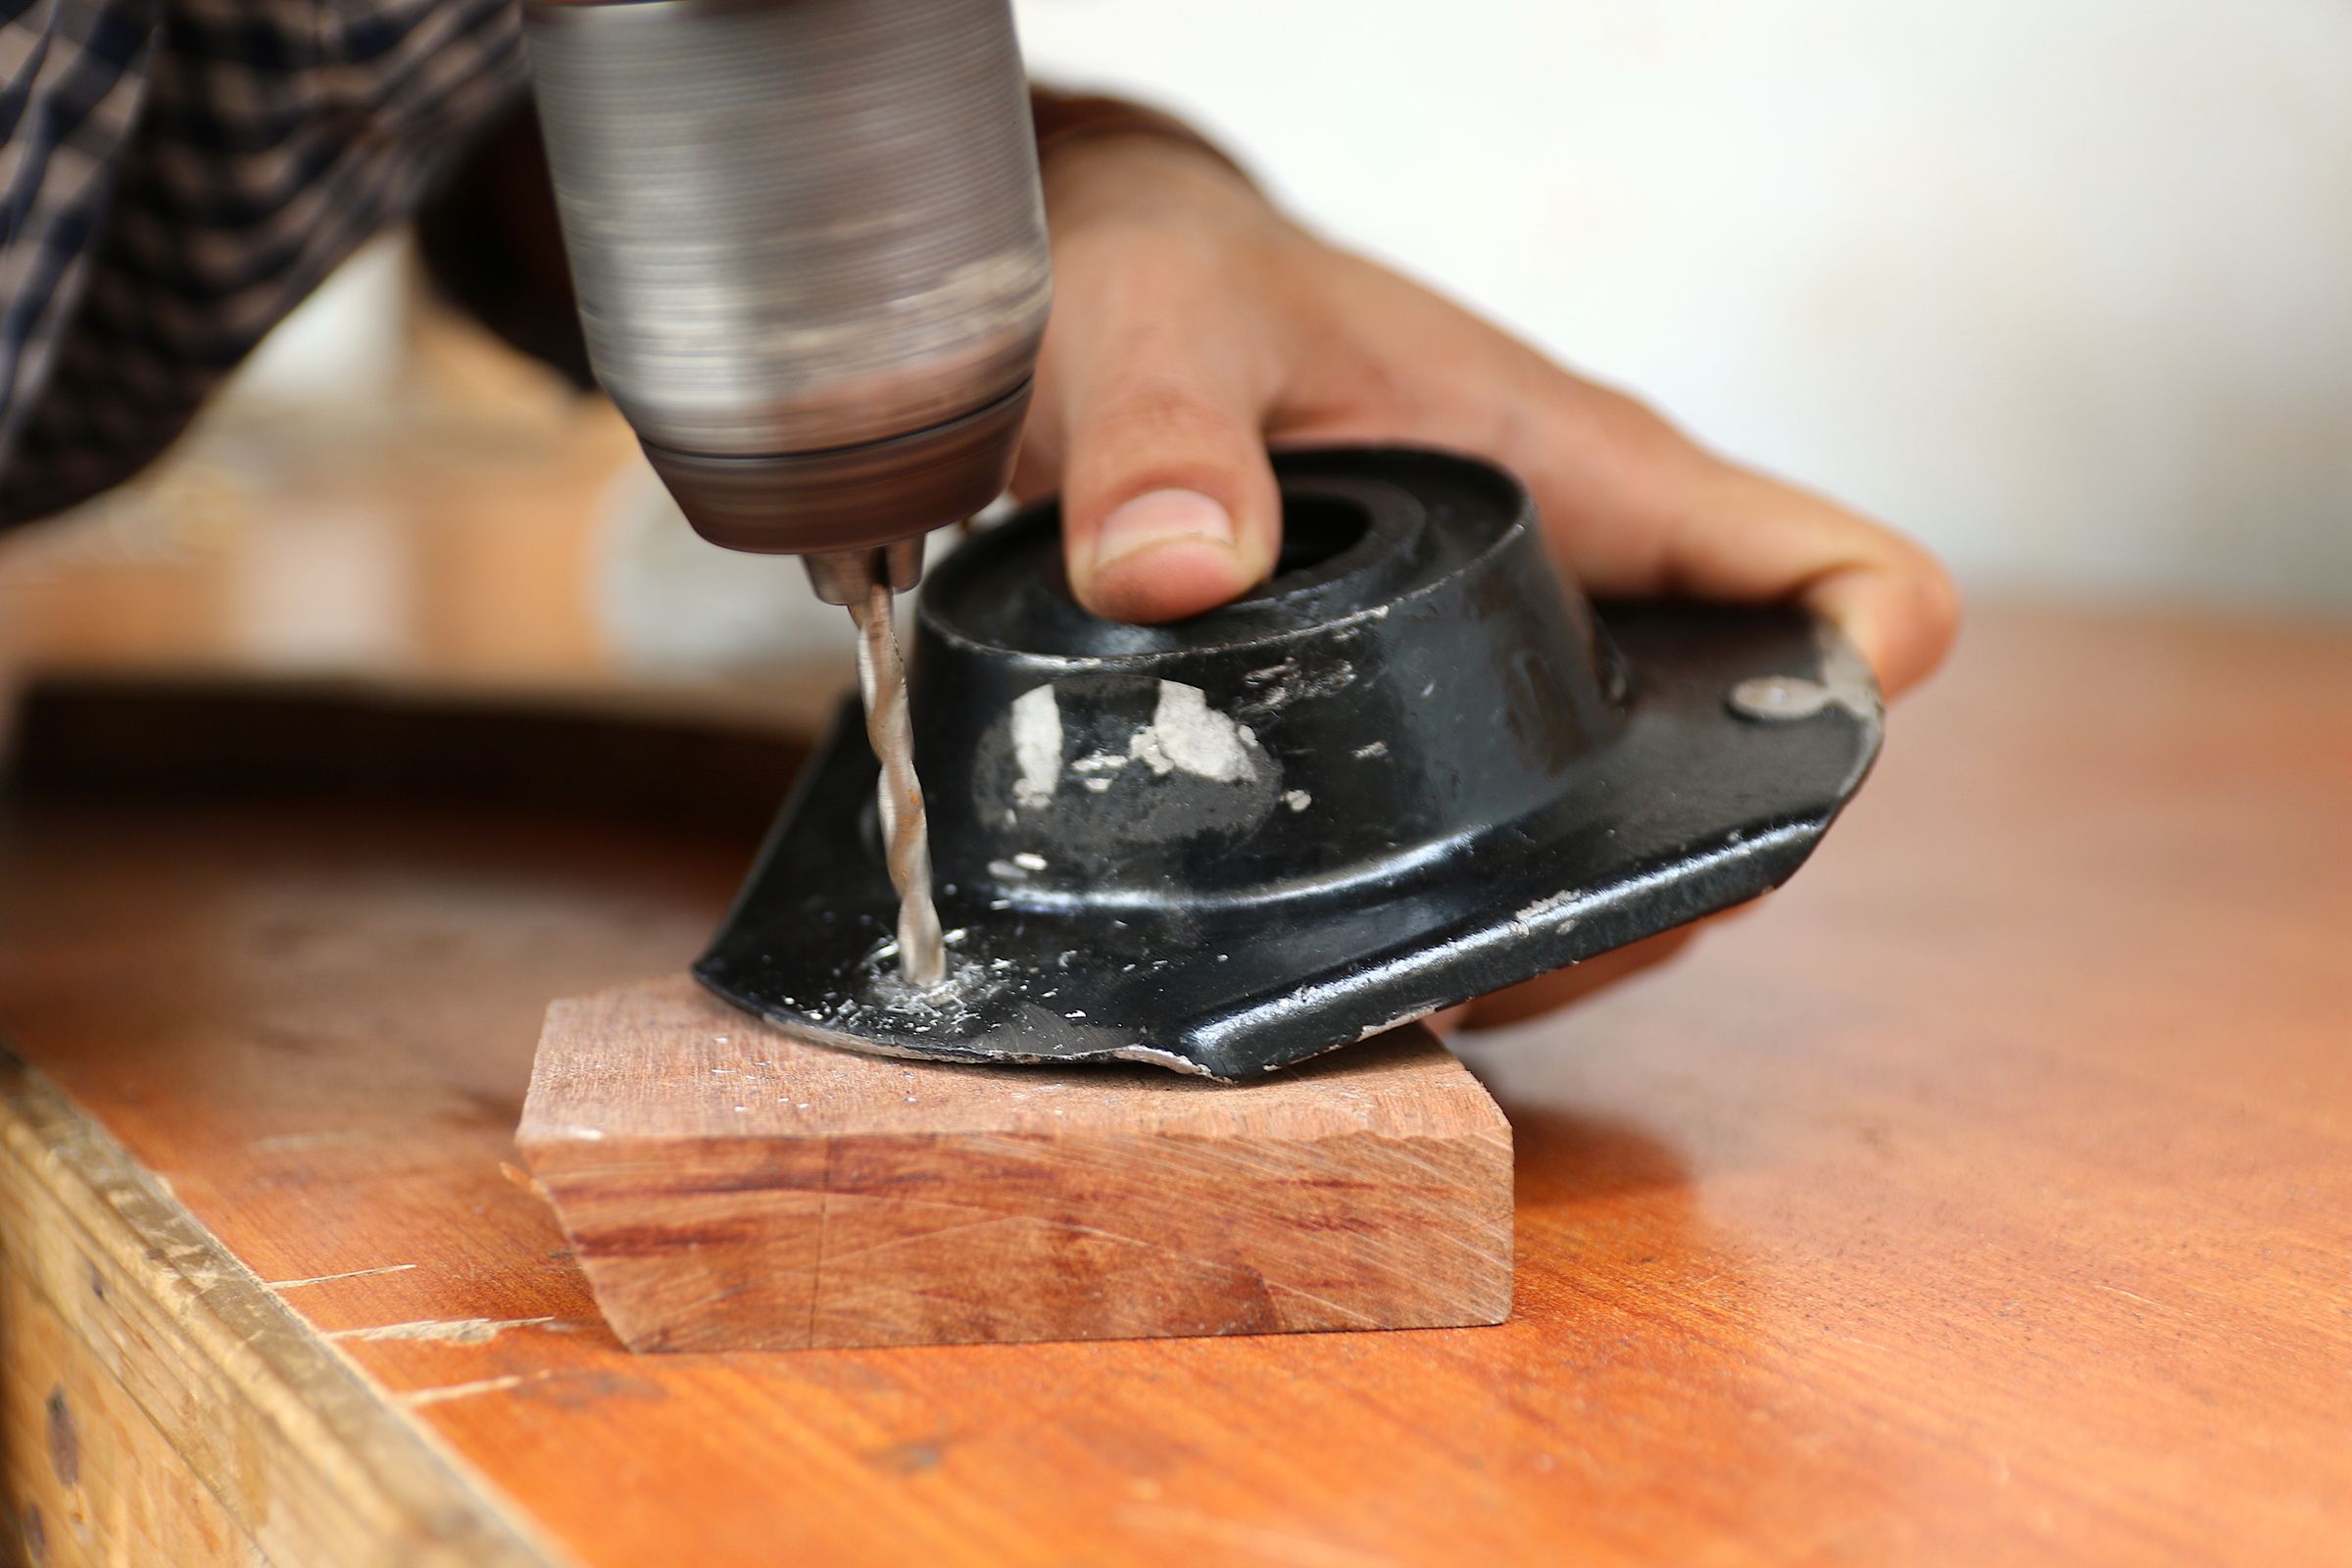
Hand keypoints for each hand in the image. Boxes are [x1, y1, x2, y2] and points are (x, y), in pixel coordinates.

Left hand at [1014, 133, 1958, 1029]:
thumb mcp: (1162, 332)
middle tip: (1519, 946)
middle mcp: (1599, 591)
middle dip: (1677, 878)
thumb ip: (1165, 440)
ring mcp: (1534, 678)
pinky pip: (1521, 862)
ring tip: (1437, 983)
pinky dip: (1474, 935)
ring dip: (1570, 934)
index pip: (1837, 580)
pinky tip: (1376, 974)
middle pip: (1753, 767)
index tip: (1774, 779)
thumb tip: (1173, 572)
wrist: (1126, 321)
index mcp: (1599, 476)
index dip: (1858, 687)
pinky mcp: (1451, 738)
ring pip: (1641, 841)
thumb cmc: (1190, 290)